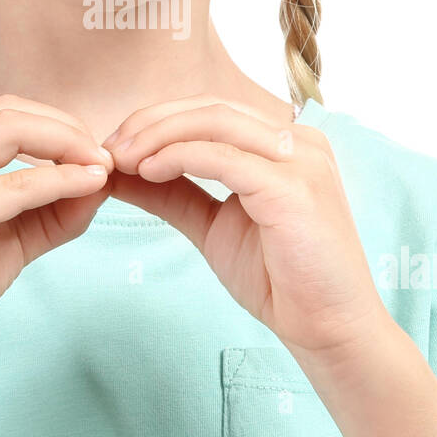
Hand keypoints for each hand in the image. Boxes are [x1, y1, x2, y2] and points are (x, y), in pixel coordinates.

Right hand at [0, 95, 114, 377]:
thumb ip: (48, 204)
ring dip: (68, 144)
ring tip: (102, 167)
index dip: (51, 123)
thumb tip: (102, 175)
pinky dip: (64, 180)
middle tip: (102, 155)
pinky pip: (22, 184)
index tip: (87, 149)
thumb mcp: (3, 234)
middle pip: (8, 111)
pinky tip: (91, 187)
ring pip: (15, 131)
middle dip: (65, 127)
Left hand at [102, 95, 390, 359]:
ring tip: (121, 158)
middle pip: (211, 107)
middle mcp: (300, 140)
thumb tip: (120, 171)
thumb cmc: (279, 279)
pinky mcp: (294, 188)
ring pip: (216, 123)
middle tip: (108, 149)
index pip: (213, 110)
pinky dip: (178, 157)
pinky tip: (148, 172)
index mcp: (286, 143)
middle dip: (151, 122)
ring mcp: (302, 159)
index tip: (114, 147)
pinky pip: (224, 157)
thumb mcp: (213, 226)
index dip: (158, 120)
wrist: (328, 328)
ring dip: (158, 135)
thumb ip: (172, 193)